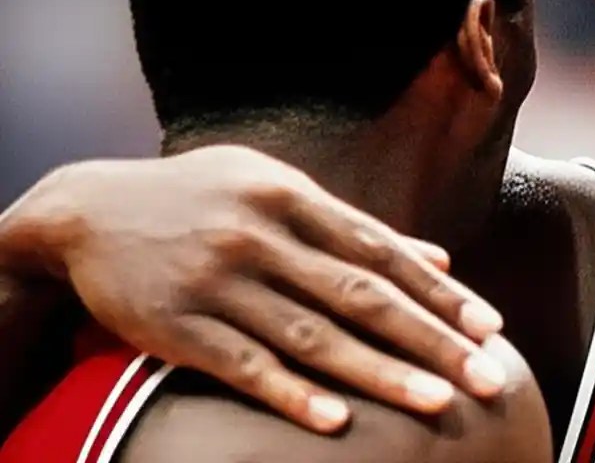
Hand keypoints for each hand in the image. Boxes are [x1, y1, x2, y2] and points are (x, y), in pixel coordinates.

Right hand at [0, 145, 508, 432]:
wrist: (87, 212)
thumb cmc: (201, 199)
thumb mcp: (274, 189)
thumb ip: (354, 226)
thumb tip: (440, 256)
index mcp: (292, 197)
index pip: (382, 250)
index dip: (440, 292)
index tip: (489, 326)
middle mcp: (262, 236)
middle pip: (362, 296)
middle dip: (432, 339)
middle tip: (488, 376)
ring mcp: (219, 282)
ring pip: (313, 336)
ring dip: (379, 374)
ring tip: (435, 404)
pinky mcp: (177, 326)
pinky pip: (243, 367)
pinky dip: (290, 395)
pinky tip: (334, 423)